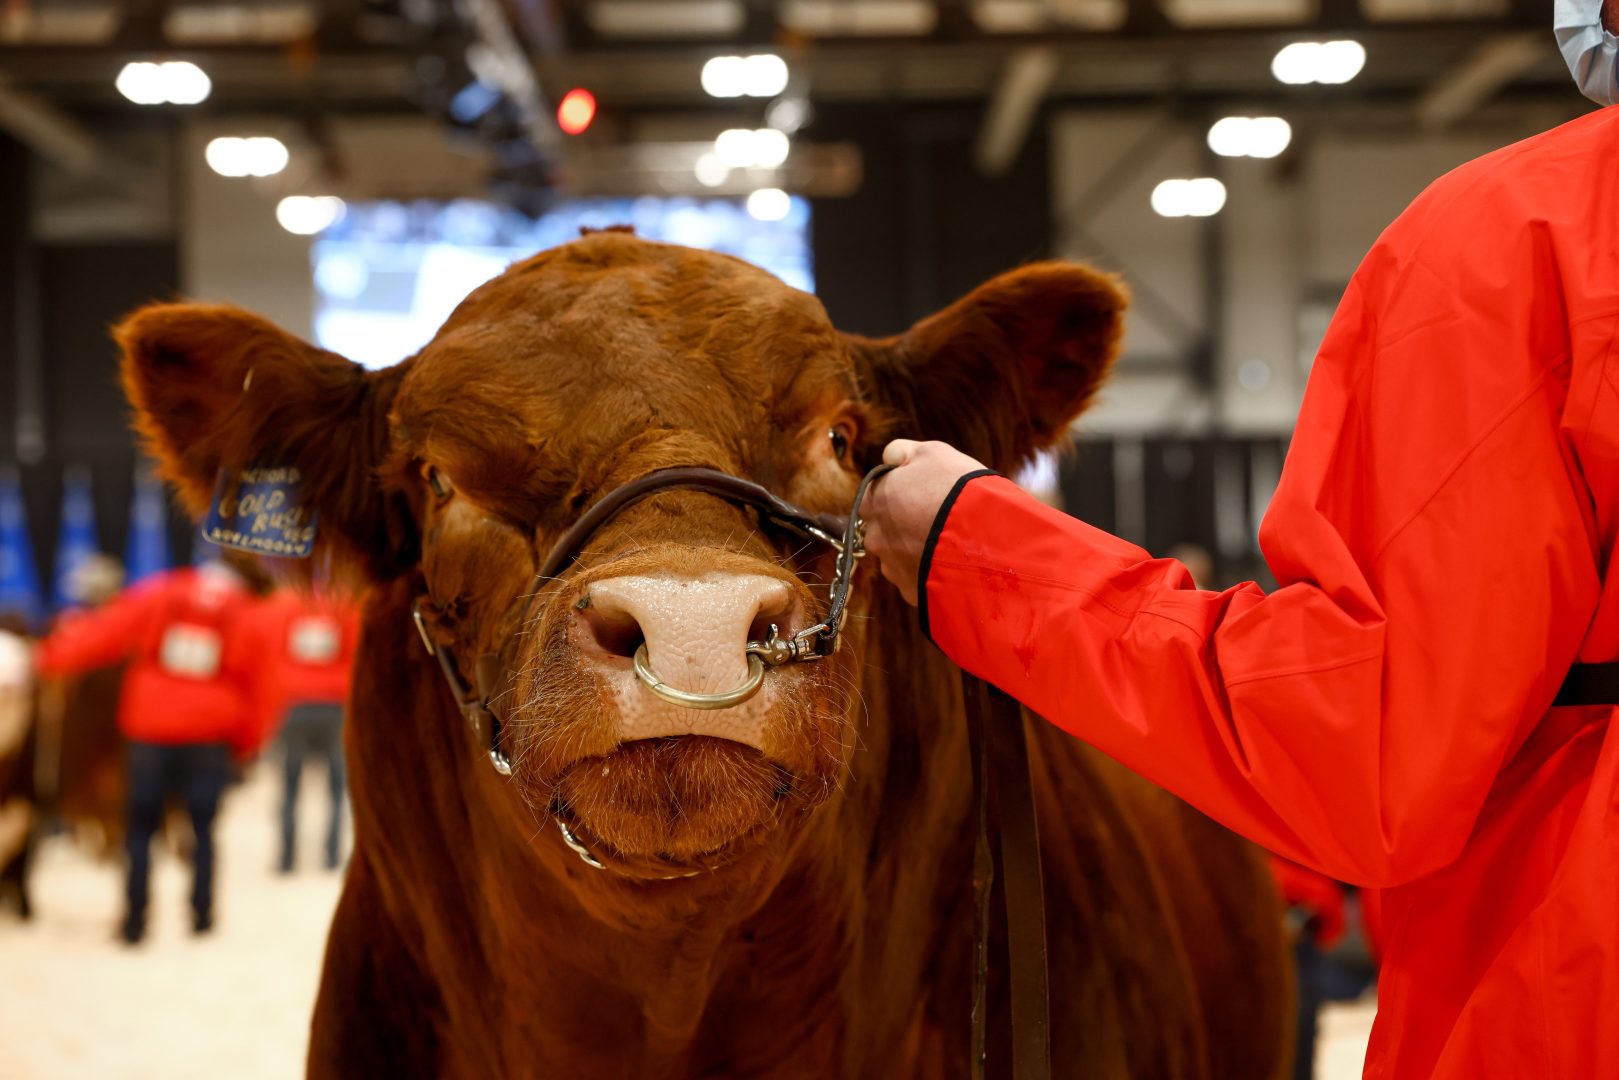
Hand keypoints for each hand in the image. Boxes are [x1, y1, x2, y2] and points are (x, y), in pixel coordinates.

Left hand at [862, 439, 988, 604]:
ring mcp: (891, 567)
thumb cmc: (957, 490)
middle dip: (904, 522)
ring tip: (947, 542)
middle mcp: (875, 536)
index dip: (899, 490)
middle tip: (935, 517)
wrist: (985, 540)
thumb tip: (890, 457)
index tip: (922, 491)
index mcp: (875, 499)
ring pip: (899, 555)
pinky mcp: (910, 591)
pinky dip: (928, 570)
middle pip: (884, 526)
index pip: (875, 493)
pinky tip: (951, 561)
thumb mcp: (933, 452)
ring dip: (916, 549)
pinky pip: (916, 578)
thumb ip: (902, 451)